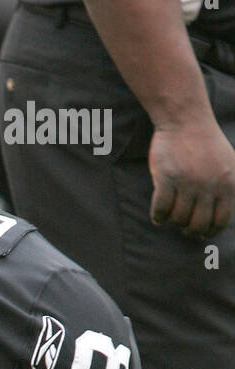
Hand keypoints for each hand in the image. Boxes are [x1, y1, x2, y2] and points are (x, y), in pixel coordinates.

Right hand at [149, 119, 234, 236]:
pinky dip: (158, 216)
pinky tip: (158, 214)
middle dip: (188, 229)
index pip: (220, 222)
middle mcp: (210, 184)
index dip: (209, 231)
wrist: (186, 120)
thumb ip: (228, 190)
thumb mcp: (229, 165)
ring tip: (170, 214)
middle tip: (183, 224)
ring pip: (177, 218)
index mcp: (228, 183)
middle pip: (197, 225)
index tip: (200, 231)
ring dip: (172, 221)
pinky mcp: (167, 177)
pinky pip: (161, 209)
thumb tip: (219, 222)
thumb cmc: (206, 145)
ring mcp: (188, 181)